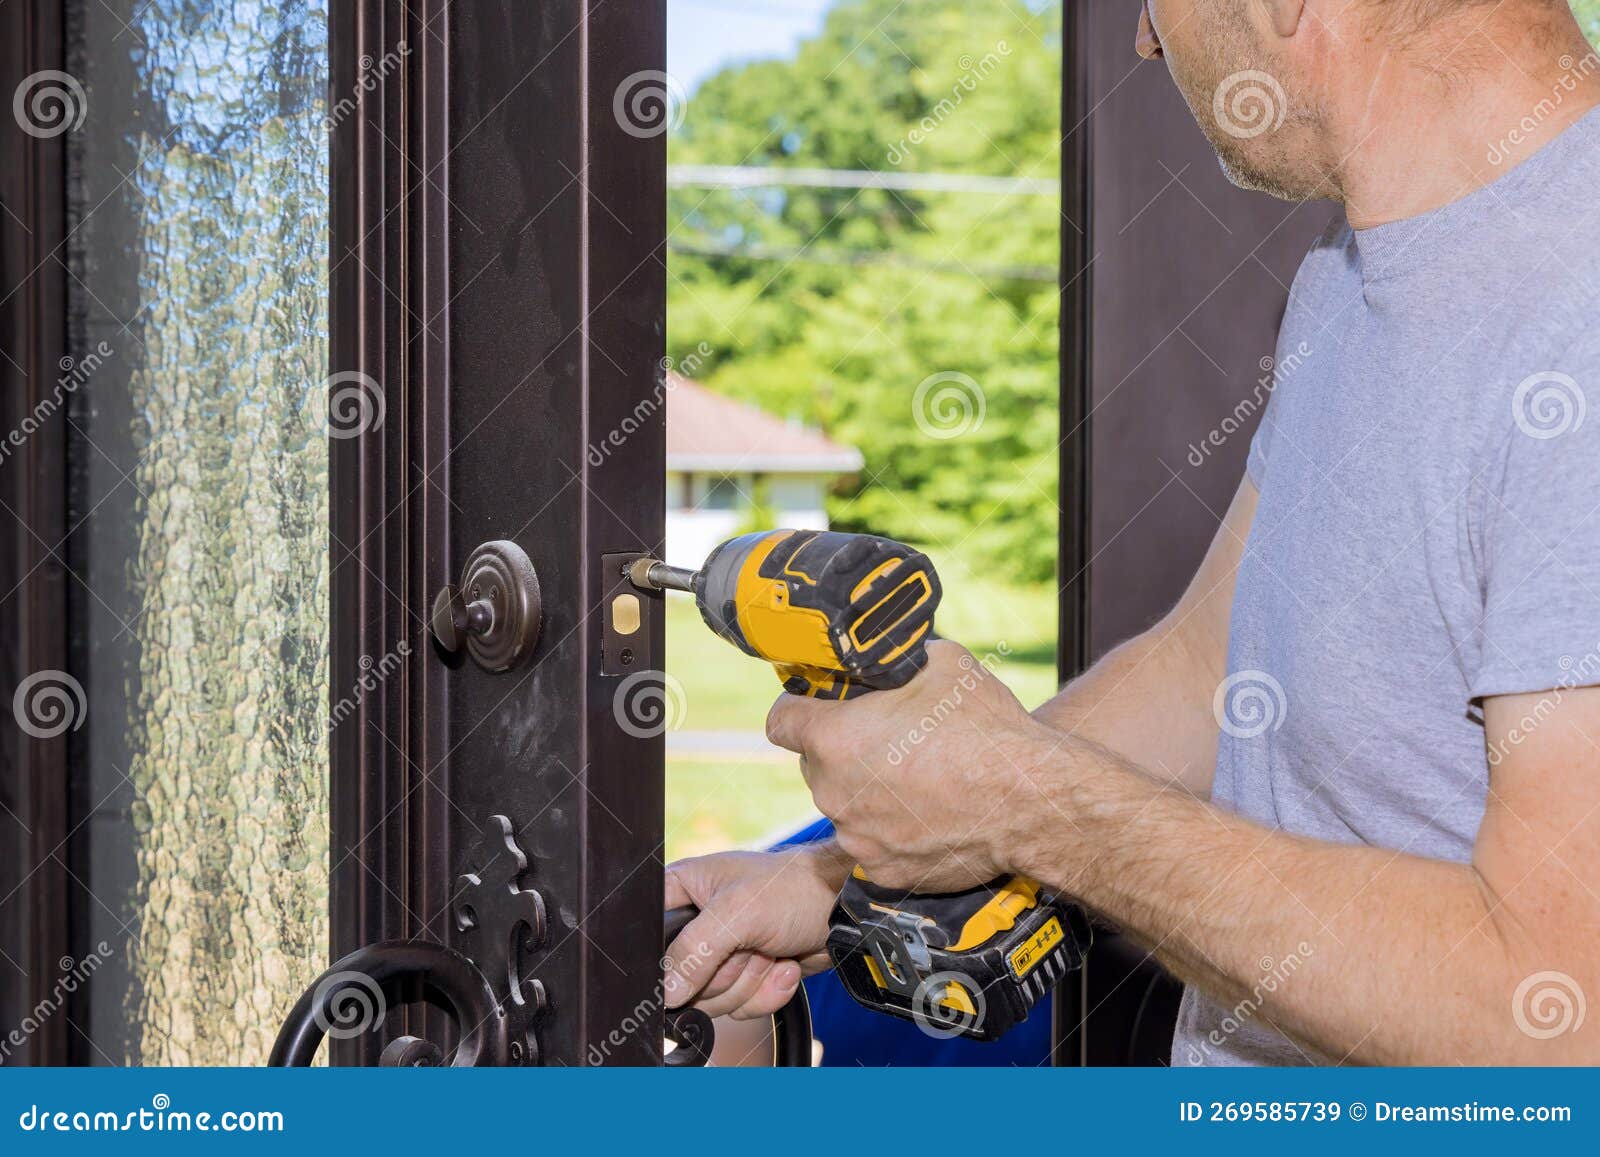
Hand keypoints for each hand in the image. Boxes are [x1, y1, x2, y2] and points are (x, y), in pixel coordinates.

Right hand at [663, 844, 847, 1018]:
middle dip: (722, 972)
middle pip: (679, 980)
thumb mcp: (738, 912)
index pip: (646, 932)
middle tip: (748, 946)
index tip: (697, 959)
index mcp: (684, 891)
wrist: (842, 911)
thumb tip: (668, 993)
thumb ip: (695, 950)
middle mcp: (698, 924)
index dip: (664, 956)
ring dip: (749, 981)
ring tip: (769, 949)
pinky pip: (740, 1006)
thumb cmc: (794, 888)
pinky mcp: (746, 976)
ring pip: (711, 999)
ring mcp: (722, 954)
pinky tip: (783, 964)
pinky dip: (767, 992)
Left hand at [765, 640, 1052, 892]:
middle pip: (815, 763)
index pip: (780, 720)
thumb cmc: (986, 729)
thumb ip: (894, 662)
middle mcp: (833, 790)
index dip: (801, 709)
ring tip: (918, 777)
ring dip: (867, 790)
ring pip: (844, 804)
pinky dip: (891, 829)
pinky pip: (872, 842)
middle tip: (888, 739)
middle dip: (841, 749)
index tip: (823, 708)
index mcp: (834, 736)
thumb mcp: (940, 662)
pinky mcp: (882, 870)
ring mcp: (856, 835)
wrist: (1032, 802)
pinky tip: (929, 812)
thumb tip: (886, 658)